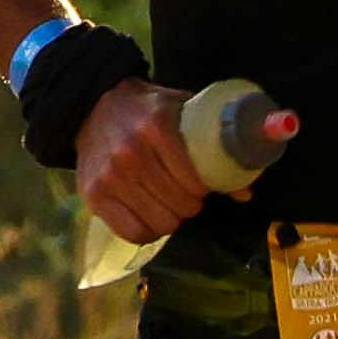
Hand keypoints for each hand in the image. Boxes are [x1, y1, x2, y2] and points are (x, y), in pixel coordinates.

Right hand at [76, 84, 256, 246]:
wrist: (93, 106)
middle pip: (180, 207)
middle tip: (185, 194)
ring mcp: (110, 176)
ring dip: (170, 218)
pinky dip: (146, 231)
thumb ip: (216, 145)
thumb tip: (244, 192)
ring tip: (167, 203)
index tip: (202, 183)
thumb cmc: (147, 110)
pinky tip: (148, 215)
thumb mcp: (185, 112)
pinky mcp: (93, 195)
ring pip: (160, 223)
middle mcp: (131, 153)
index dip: (205, 188)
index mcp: (157, 128)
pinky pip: (132, 233)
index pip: (195, 183)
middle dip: (190, 204)